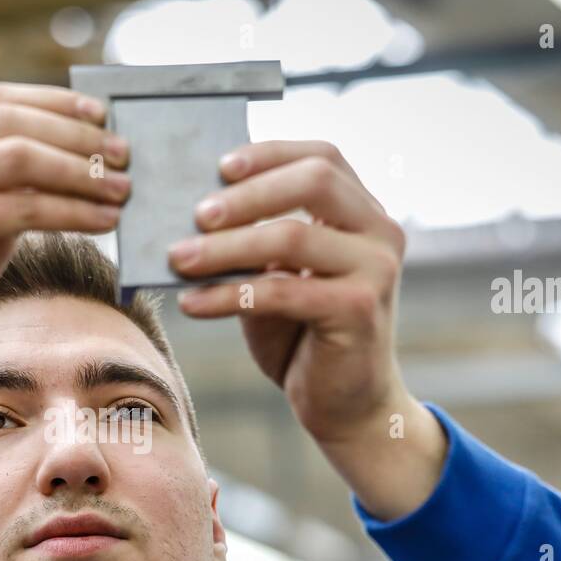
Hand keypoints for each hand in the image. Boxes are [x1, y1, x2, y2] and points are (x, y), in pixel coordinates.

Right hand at [0, 81, 130, 425]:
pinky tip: (104, 220)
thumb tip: (79, 140)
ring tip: (121, 189)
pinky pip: (26, 207)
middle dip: (77, 137)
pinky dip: (73, 211)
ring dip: (82, 173)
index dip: (54, 102)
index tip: (100, 113)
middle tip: (123, 154)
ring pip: (23, 159)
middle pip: (12, 122)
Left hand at [168, 140, 445, 518]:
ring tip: (179, 259)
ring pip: (292, 236)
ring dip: (226, 246)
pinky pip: (280, 291)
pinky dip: (228, 295)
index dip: (270, 153)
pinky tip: (192, 304)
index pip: (322, 158)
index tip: (219, 165)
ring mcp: (376, 270)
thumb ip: (253, 243)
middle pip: (314, 182)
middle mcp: (381, 232)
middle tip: (196, 214)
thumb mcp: (276, 278)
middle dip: (247, 194)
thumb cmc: (304, 337)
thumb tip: (190, 215)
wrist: (345, 406)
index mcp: (364, 213)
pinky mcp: (358, 310)